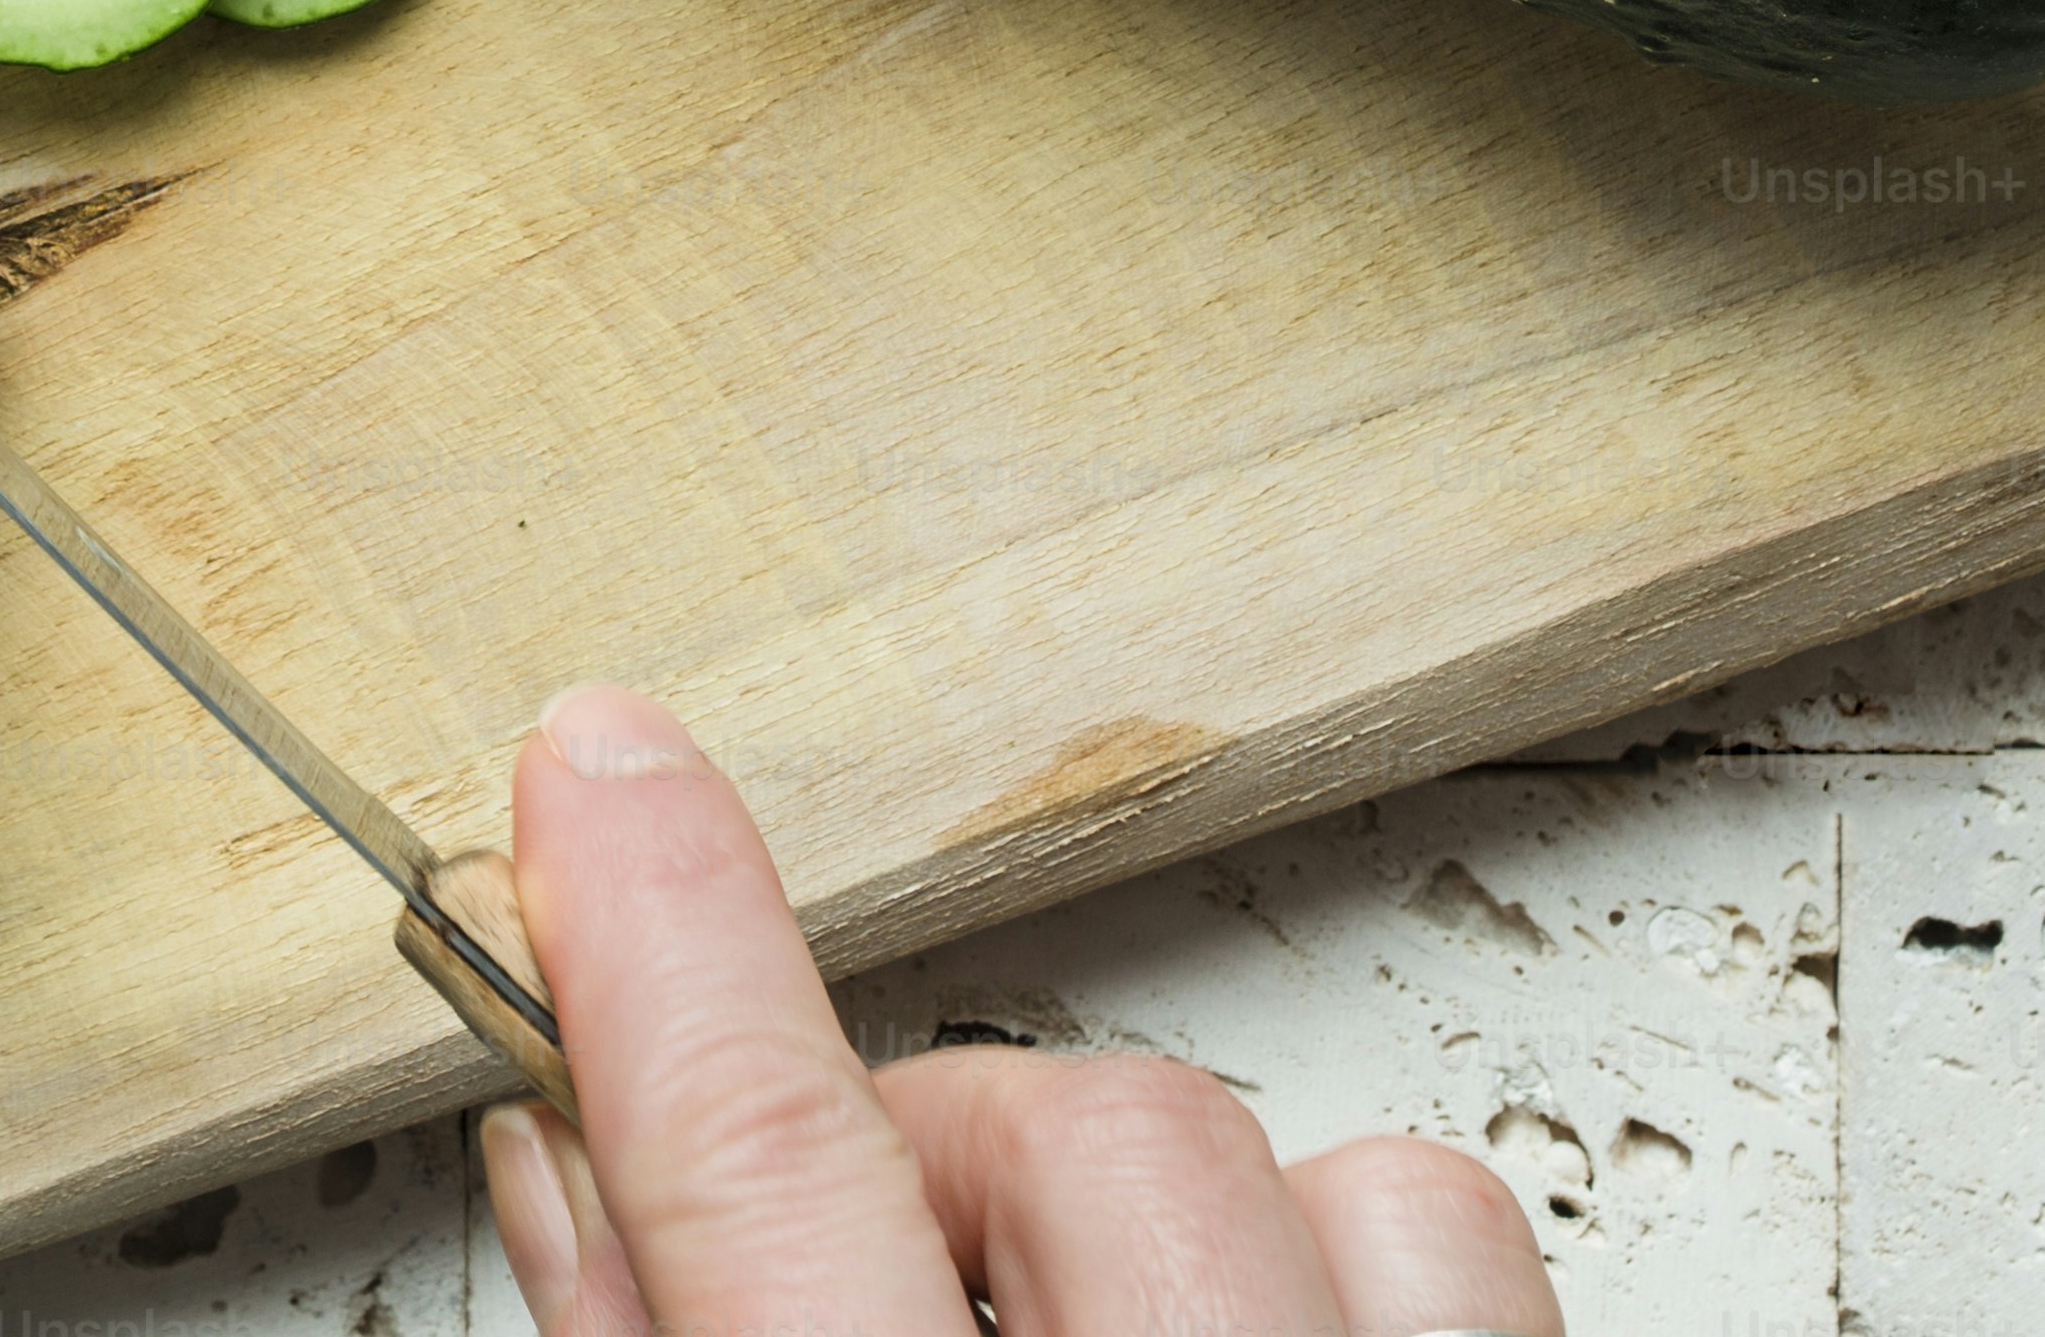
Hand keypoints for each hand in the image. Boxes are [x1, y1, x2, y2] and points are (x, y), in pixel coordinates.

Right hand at [480, 685, 1559, 1336]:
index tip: (601, 765)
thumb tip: (576, 1159)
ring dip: (1180, 1221)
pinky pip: (1468, 1255)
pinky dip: (1350, 1277)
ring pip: (1318, 1168)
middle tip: (860, 1279)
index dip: (669, 941)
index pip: (767, 1171)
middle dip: (947, 1166)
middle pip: (1074, 1130)